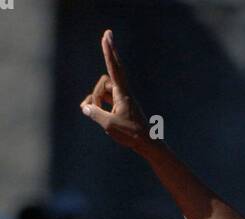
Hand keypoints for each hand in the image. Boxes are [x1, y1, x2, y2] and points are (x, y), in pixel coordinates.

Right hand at [80, 30, 150, 151]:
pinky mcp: (118, 106)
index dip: (108, 51)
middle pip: (104, 79)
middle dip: (102, 69)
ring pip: (101, 91)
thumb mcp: (109, 124)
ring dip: (94, 100)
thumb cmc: (130, 134)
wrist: (146, 144)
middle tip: (108, 34)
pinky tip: (89, 110)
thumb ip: (94, 113)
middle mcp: (122, 93)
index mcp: (122, 93)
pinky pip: (103, 99)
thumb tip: (85, 107)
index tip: (107, 35)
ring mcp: (120, 99)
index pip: (114, 67)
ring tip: (92, 112)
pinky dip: (95, 104)